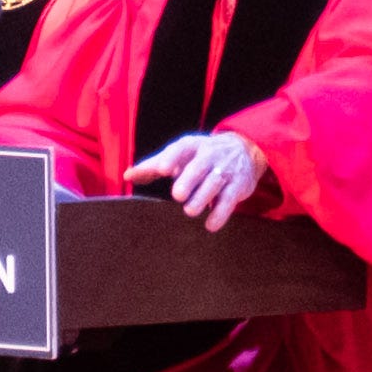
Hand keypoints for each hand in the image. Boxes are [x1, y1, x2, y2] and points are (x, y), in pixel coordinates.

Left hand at [126, 131, 268, 230]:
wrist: (244, 150)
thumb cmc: (201, 155)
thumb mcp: (180, 154)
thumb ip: (153, 165)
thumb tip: (127, 176)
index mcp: (191, 146)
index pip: (180, 149)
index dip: (171, 158)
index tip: (162, 170)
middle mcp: (209, 155)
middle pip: (199, 167)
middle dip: (189, 180)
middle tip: (178, 195)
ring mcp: (225, 170)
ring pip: (215, 183)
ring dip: (202, 198)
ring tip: (190, 211)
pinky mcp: (238, 186)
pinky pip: (229, 200)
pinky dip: (220, 213)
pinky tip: (210, 225)